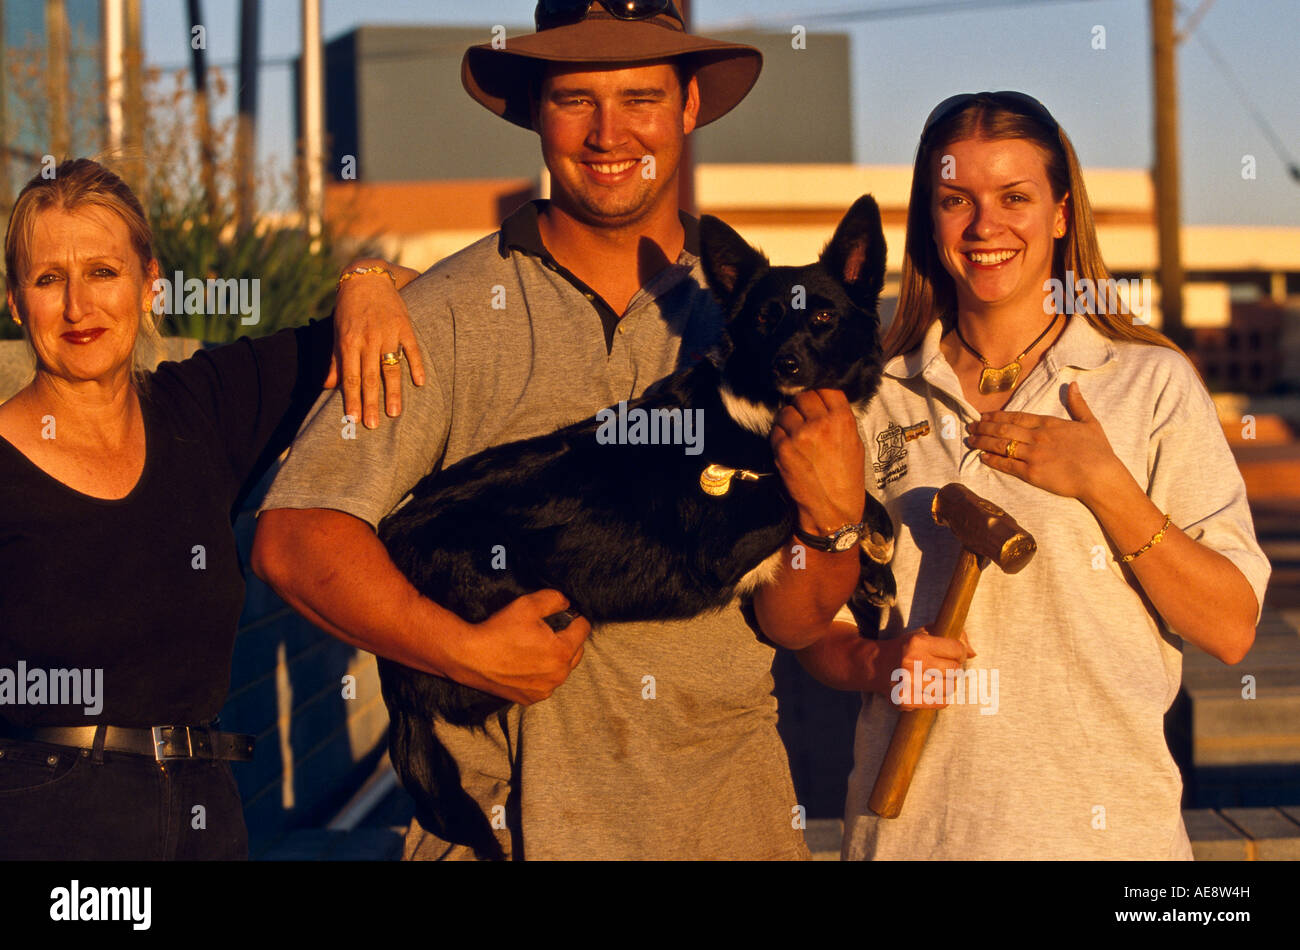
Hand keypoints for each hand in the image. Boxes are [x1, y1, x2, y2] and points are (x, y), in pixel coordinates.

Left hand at [327, 258, 425, 428]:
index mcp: (349, 342)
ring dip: (393, 392)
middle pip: (369, 377)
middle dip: (370, 403)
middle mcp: (368, 339)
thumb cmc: (349, 308)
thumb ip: (335, 360)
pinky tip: (420, 383)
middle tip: (373, 425)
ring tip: (395, 413)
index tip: (353, 418)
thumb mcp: (337, 332)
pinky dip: (416, 365)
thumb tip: (328, 386)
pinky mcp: (404, 326)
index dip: (351, 398)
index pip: (350, 377)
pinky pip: (412, 349)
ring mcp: (388, 333)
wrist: (367, 277)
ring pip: (390, 368)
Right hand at [443, 589, 591, 705]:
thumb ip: (554, 599)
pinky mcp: (531, 699)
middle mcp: (558, 675)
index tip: (561, 614)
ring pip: (561, 669)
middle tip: (545, 631)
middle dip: (567, 639)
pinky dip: (541, 674)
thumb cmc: (499, 630)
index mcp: (562, 652)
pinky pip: (545, 683)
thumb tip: (567, 603)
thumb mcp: (528, 604)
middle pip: (576, 651)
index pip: (583, 628)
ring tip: (534, 647)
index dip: (574, 617)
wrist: (468, 657)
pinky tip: (525, 664)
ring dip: (555, 658)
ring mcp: (545, 690)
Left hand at [770, 389, 865, 535]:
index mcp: (842, 420)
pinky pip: (776, 430)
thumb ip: (840, 420)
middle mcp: (821, 424)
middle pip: (803, 397)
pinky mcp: (783, 448)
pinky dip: (780, 436)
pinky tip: (788, 447)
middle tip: (803, 418)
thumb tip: (823, 403)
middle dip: (802, 406)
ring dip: (788, 420)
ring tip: (795, 434)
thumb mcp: (854, 444)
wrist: (833, 509)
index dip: (820, 396)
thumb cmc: (846, 479)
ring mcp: (800, 435)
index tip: (817, 403)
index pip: (826, 390)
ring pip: (786, 411)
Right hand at [881, 626, 974, 708]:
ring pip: (949, 687)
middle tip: (944, 667)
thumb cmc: (906, 649)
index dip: (960, 652)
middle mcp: (912, 662)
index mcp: (917, 642)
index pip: (957, 650)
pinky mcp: (905, 700)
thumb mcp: (924, 634)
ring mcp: (908, 683)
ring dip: (947, 683)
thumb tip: (973, 653)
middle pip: (955, 670)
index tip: (955, 654)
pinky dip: (940, 697)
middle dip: (954, 668)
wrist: (876, 666)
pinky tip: (931, 689)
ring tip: (936, 678)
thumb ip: (952, 637)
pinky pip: (940, 702)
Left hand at [966, 381, 1124, 505]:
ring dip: (983, 441)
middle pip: (1004, 429)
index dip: (997, 416)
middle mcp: (1037, 436)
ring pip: (1001, 444)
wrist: (1101, 476)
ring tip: (971, 440)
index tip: (984, 415)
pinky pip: (1006, 464)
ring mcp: (1033, 454)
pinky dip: (992, 459)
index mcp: (1049, 423)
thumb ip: (1078, 404)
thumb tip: (1073, 385)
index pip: (1016, 416)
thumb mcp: (1090, 423)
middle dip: (984, 427)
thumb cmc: (1098, 451)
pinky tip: (982, 457)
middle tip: (970, 426)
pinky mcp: (1031, 473)